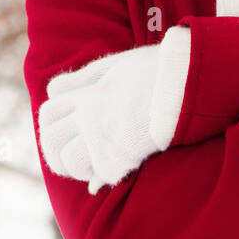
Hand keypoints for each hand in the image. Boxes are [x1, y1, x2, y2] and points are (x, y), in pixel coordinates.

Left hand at [39, 44, 166, 193]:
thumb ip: (84, 77)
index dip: (52, 127)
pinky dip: (112, 176)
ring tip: (98, 166)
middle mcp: (89, 111)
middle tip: (74, 162)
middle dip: (57, 154)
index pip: (48, 111)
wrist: (190, 75)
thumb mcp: (117, 63)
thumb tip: (52, 91)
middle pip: (50, 139)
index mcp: (88, 89)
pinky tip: (124, 168)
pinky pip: (103, 174)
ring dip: (81, 169)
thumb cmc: (160, 68)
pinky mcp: (122, 152)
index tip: (68, 136)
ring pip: (69, 161)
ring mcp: (103, 132)